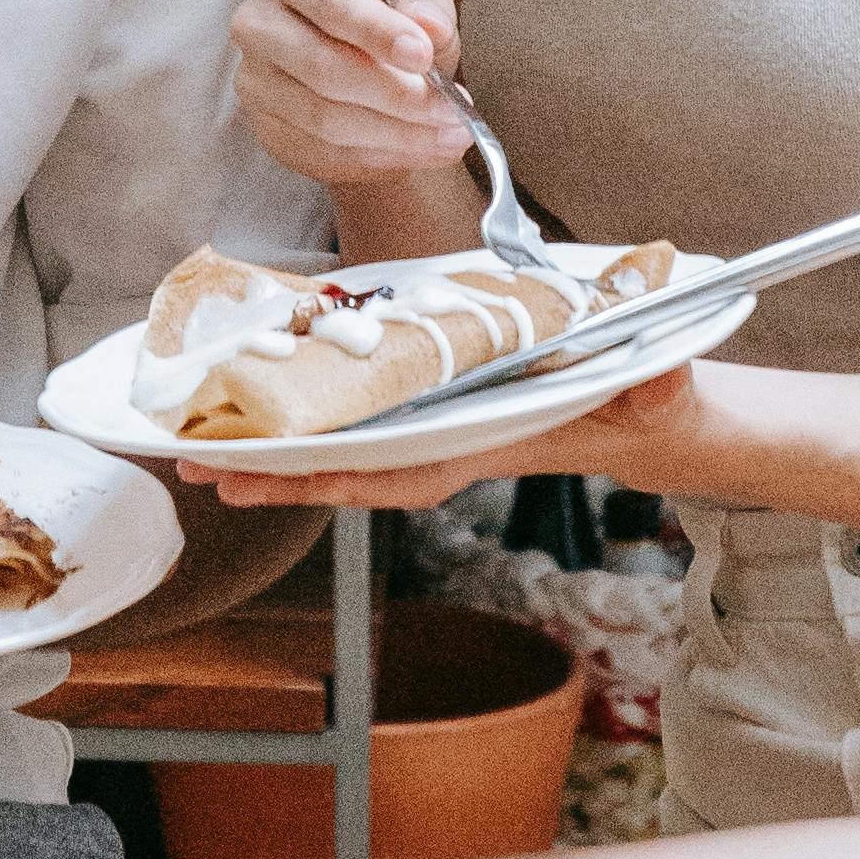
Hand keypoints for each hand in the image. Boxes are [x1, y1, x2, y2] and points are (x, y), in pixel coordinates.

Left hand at [205, 355, 738, 512]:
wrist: (647, 412)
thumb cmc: (647, 400)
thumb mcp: (660, 391)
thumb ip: (659, 388)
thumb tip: (662, 380)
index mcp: (488, 442)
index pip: (405, 469)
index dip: (340, 476)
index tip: (277, 478)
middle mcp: (450, 442)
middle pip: (353, 467)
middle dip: (280, 474)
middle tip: (197, 468)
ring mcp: (438, 429)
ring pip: (346, 450)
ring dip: (280, 453)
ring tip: (203, 452)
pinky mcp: (434, 407)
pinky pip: (362, 421)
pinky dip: (313, 421)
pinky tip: (267, 413)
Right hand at [231, 0, 471, 197]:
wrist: (352, 64)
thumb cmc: (380, 21)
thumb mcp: (412, 0)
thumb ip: (427, 9)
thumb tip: (431, 27)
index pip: (328, 2)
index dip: (376, 31)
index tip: (423, 56)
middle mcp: (258, 24)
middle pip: (324, 69)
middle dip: (396, 96)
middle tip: (452, 111)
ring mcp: (256, 82)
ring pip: (326, 120)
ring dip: (397, 135)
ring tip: (452, 136)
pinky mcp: (268, 130)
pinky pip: (325, 154)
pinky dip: (381, 158)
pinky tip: (422, 152)